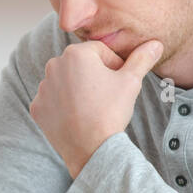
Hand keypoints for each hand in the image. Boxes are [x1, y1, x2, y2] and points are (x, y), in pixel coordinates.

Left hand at [30, 38, 163, 178]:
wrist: (91, 148)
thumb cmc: (111, 111)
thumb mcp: (131, 81)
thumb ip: (141, 59)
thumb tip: (156, 44)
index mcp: (75, 53)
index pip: (99, 51)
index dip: (114, 64)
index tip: (120, 81)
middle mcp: (53, 66)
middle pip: (80, 65)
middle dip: (94, 75)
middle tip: (108, 95)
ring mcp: (42, 88)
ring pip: (65, 82)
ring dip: (78, 89)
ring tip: (93, 107)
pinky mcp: (37, 107)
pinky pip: (53, 101)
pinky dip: (63, 106)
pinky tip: (77, 116)